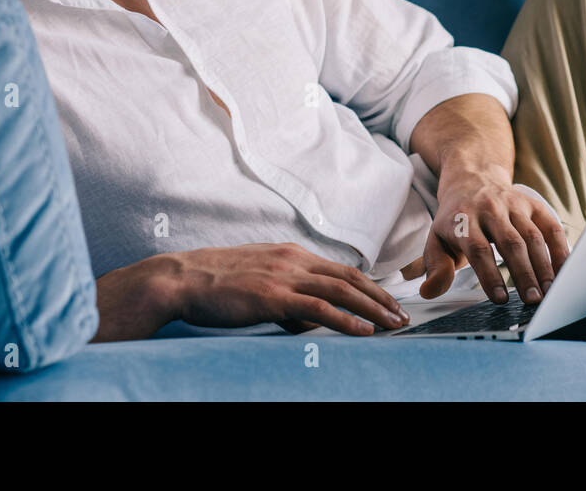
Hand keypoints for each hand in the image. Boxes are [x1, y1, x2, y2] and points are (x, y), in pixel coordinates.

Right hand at [171, 243, 411, 335]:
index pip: (341, 269)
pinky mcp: (273, 295)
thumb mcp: (258, 281)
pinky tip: (364, 331)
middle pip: (350, 278)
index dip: (370, 286)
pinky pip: (319, 308)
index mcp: (291, 254)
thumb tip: (306, 321)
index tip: (388, 301)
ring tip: (393, 325)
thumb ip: (285, 296)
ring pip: (341, 291)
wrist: (182, 279)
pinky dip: (346, 319)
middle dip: (380, 298)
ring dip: (373, 309)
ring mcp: (285, 276)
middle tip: (402, 315)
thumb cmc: (215, 284)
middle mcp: (294, 260)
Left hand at [421, 164, 571, 305]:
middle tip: (533, 301)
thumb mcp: (436, 240)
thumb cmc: (455, 220)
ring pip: (532, 235)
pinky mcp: (532, 203)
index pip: (478, 249)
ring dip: (544, 266)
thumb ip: (436, 267)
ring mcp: (514, 204)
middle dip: (523, 273)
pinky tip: (564, 272)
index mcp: (463, 219)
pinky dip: (560, 249)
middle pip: (510, 242)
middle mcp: (490, 209)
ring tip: (549, 292)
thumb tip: (428, 292)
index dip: (489, 275)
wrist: (472, 179)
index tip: (500, 299)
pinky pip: (551, 226)